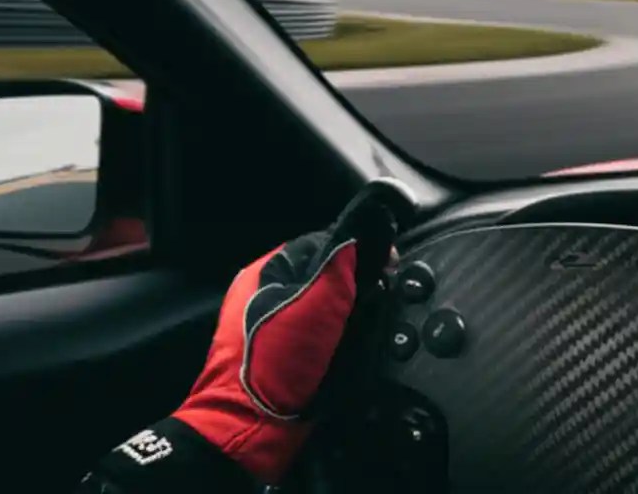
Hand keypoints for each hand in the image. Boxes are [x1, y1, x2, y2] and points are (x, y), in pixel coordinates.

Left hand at [80, 180, 404, 492]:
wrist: (251, 425)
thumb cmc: (276, 361)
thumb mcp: (320, 297)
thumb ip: (345, 253)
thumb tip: (373, 212)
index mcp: (270, 267)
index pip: (330, 240)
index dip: (362, 251)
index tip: (386, 267)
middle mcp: (267, 290)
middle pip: (331, 273)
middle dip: (356, 287)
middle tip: (367, 307)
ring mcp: (273, 324)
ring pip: (330, 305)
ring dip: (349, 317)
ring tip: (352, 336)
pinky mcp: (284, 354)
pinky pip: (324, 334)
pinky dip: (339, 342)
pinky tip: (342, 356)